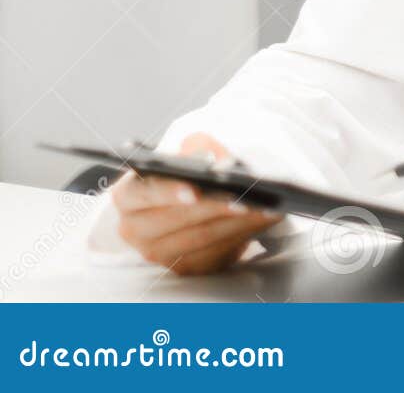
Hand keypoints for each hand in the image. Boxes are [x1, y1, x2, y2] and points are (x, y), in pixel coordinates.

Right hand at [109, 133, 283, 274]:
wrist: (195, 194)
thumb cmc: (191, 167)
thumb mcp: (193, 147)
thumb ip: (200, 147)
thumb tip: (216, 160)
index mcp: (129, 195)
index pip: (144, 193)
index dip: (169, 192)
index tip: (195, 191)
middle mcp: (135, 228)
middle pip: (176, 220)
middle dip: (214, 208)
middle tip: (245, 199)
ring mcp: (158, 252)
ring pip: (200, 239)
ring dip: (236, 223)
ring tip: (264, 208)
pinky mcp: (184, 266)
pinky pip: (214, 254)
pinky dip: (241, 235)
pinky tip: (262, 220)